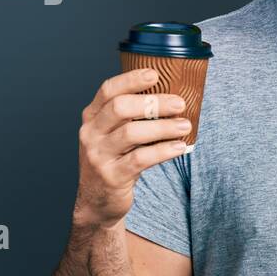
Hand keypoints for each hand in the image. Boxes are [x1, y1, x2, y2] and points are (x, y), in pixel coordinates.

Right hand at [72, 68, 191, 228]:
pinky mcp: (111, 176)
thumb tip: (173, 97)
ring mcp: (98, 155)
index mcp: (92, 117)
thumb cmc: (115, 160)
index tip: (155, 74)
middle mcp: (91, 133)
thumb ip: (133, 117)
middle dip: (154, 103)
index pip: (108, 90)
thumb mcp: (115, 135)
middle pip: (120, 108)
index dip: (131, 79)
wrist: (97, 201)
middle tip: (180, 104)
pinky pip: (140, 159)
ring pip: (131, 133)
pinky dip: (163, 151)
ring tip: (185, 126)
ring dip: (163, 127)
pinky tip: (179, 147)